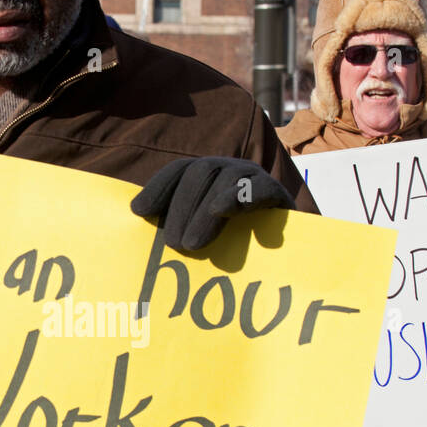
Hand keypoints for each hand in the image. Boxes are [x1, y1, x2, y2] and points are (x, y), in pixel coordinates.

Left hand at [130, 157, 294, 251]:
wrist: (287, 256)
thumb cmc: (233, 248)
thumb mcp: (200, 234)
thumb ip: (178, 228)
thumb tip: (139, 225)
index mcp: (206, 176)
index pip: (178, 171)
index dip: (158, 187)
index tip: (139, 211)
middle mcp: (228, 170)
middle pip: (199, 172)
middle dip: (181, 207)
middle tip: (174, 245)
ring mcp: (253, 178)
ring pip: (226, 179)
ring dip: (204, 211)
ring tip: (191, 245)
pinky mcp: (278, 193)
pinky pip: (259, 188)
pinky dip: (240, 197)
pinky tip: (224, 211)